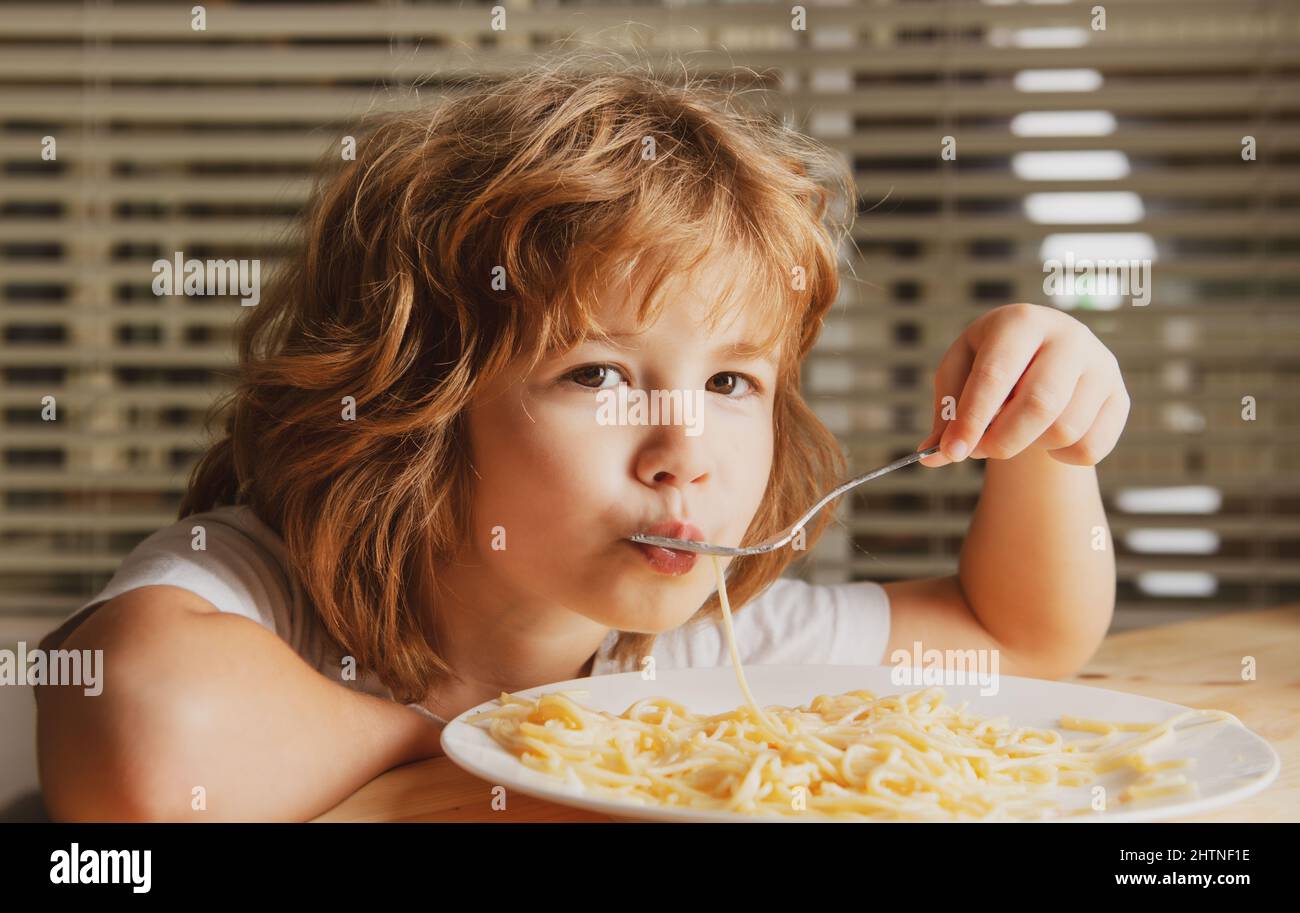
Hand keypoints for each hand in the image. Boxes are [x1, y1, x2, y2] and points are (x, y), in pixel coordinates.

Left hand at [916, 303, 1129, 466]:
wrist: (1044, 354)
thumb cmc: (991, 363)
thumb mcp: (960, 375)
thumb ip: (946, 414)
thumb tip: (931, 456)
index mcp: (1020, 321)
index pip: (995, 375)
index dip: (971, 419)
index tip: (950, 453)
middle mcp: (1068, 336)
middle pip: (1040, 404)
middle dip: (1001, 440)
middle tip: (977, 452)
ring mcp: (1101, 366)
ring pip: (1065, 430)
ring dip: (1030, 445)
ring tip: (1015, 430)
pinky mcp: (1120, 397)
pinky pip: (1090, 448)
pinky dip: (1060, 457)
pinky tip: (1045, 437)